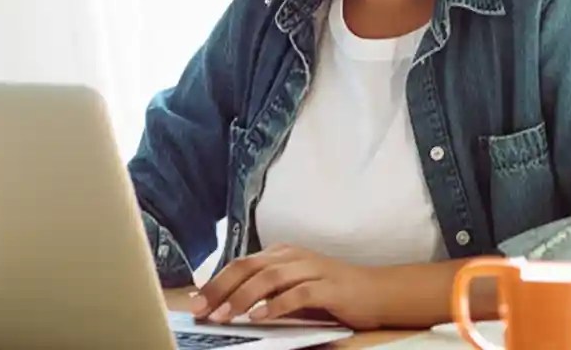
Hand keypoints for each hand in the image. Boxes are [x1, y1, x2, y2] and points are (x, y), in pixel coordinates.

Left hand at [190, 244, 391, 329]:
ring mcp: (311, 269)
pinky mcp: (328, 287)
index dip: (215, 281)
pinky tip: (259, 317)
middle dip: (220, 287)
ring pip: (269, 278)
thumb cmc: (329, 293)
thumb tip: (223, 303)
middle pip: (248, 266)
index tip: (194, 301)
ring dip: (243, 297)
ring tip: (225, 315)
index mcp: (281, 253)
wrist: (375, 292)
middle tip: (201, 309)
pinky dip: (276, 305)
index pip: (240, 263)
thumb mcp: (291, 289)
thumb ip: (263, 293)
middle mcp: (293, 256)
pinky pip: (297, 294)